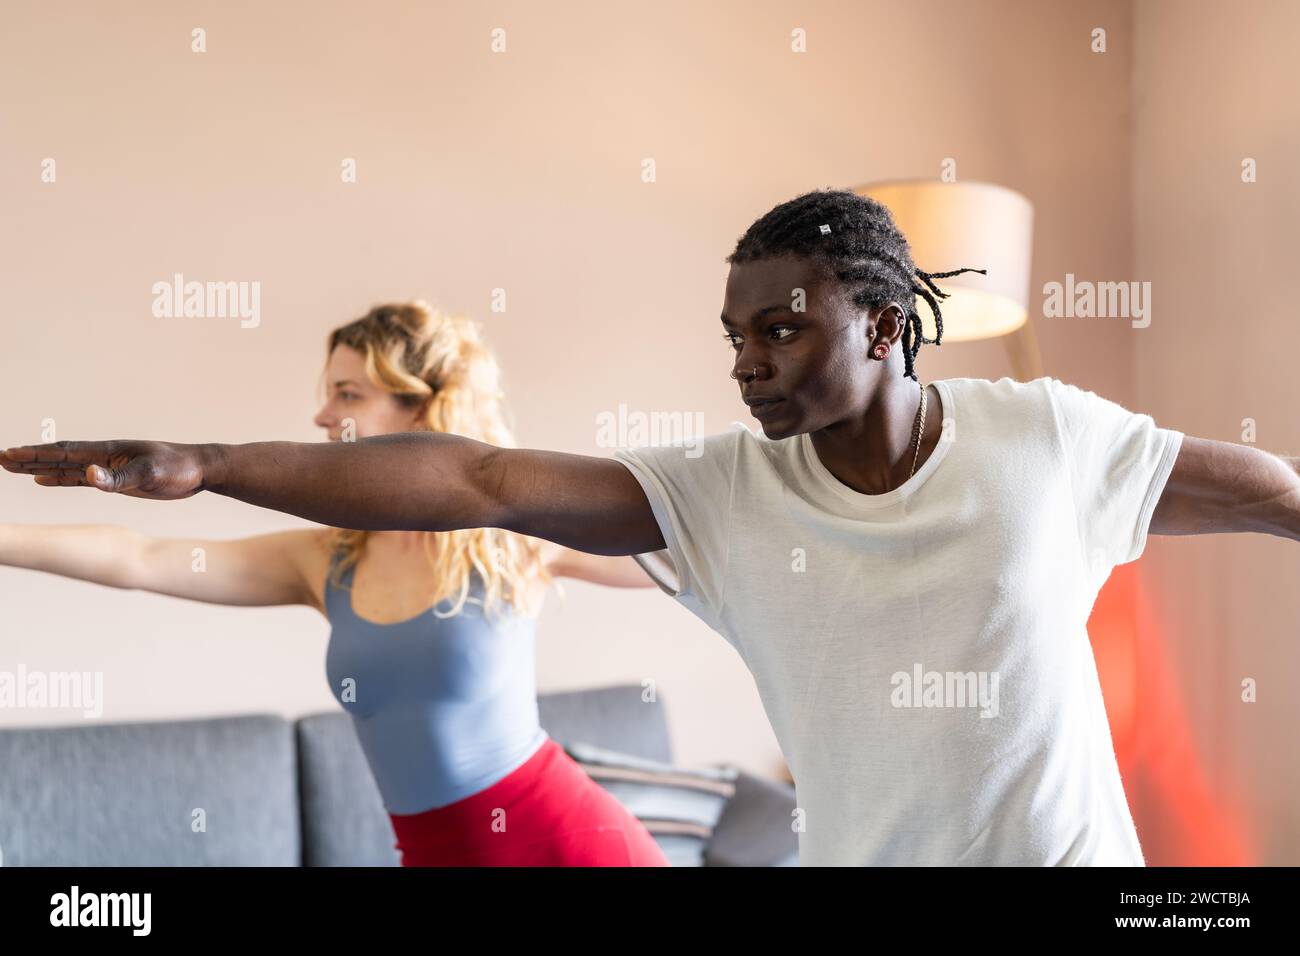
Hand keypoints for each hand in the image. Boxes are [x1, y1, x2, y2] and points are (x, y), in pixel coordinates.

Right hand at [0, 440, 207, 499]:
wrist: (201, 468)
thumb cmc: (179, 468)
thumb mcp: (150, 474)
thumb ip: (118, 477)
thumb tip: (88, 475)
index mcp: (109, 451)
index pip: (64, 451)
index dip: (35, 453)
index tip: (9, 454)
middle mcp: (105, 456)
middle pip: (58, 456)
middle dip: (28, 457)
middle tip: (0, 458)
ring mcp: (110, 466)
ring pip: (65, 466)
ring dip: (38, 466)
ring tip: (12, 466)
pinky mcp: (117, 479)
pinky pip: (81, 478)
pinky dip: (60, 478)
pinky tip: (44, 479)